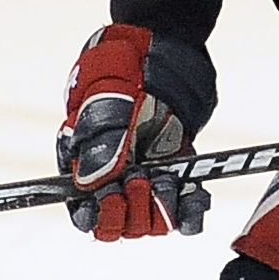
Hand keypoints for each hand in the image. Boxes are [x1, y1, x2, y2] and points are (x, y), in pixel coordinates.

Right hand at [56, 24, 210, 239]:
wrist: (159, 53)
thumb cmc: (120, 72)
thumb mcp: (103, 103)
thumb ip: (100, 144)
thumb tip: (93, 185)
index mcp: (85, 168)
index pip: (86, 216)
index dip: (97, 216)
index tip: (110, 198)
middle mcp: (115, 182)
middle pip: (122, 226)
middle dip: (132, 208)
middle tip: (139, 177)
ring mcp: (147, 181)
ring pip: (154, 223)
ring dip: (160, 207)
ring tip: (162, 177)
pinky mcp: (177, 176)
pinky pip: (186, 213)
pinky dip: (191, 211)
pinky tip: (193, 197)